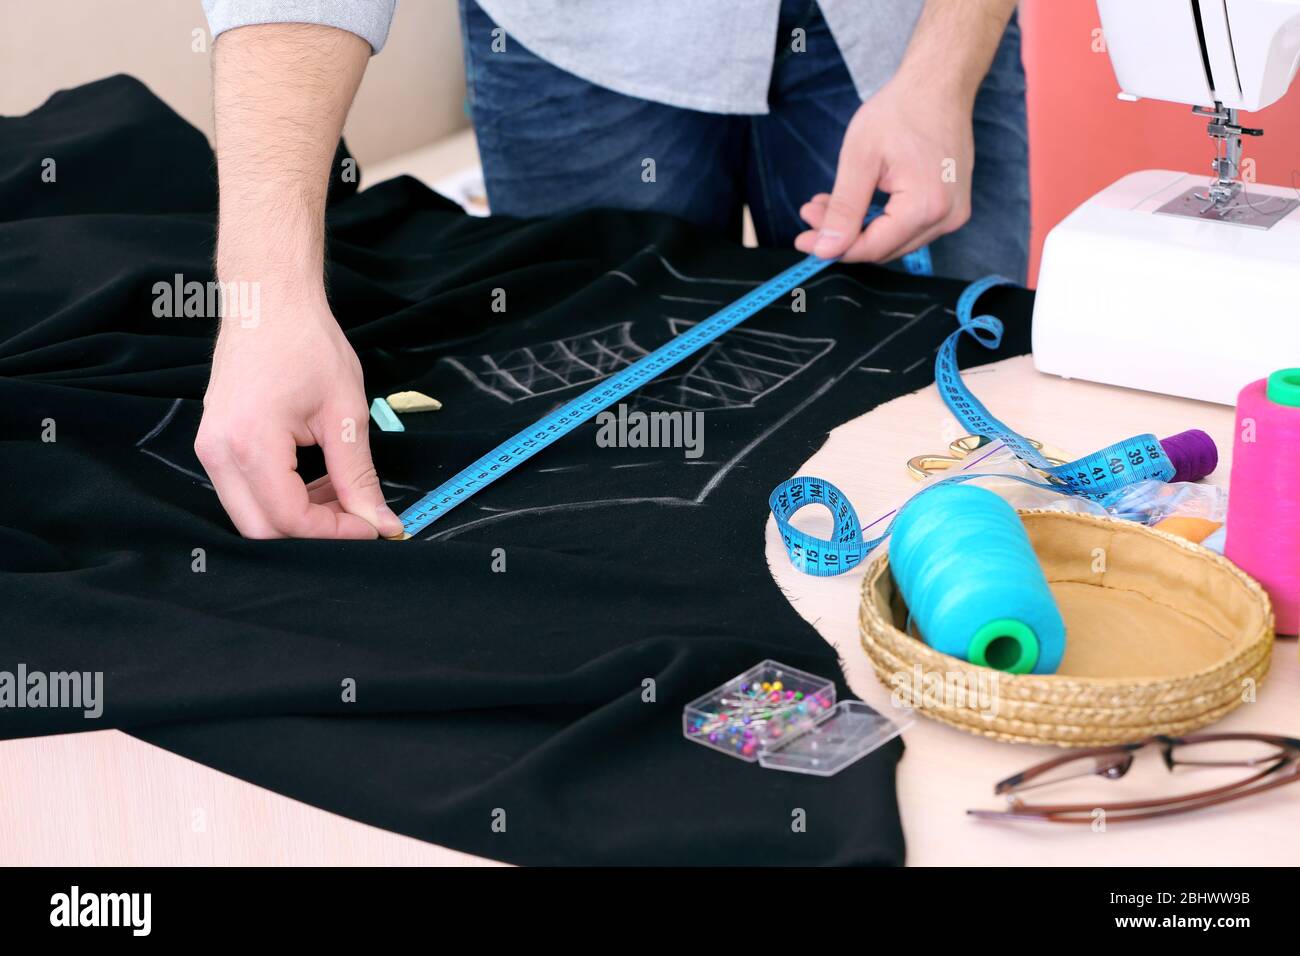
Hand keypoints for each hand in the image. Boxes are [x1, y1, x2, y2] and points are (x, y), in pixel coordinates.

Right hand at [195, 283, 403, 538]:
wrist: (268, 301)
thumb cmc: (307, 344)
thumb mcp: (345, 414)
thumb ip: (359, 476)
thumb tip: (381, 523)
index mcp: (250, 444)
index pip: (290, 520)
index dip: (335, 533)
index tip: (372, 526)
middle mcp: (219, 453)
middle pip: (262, 531)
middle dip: (313, 534)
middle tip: (357, 517)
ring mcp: (210, 450)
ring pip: (252, 516)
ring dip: (299, 518)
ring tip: (342, 493)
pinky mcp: (214, 444)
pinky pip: (246, 493)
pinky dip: (283, 499)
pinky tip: (318, 480)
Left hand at [795, 77, 974, 263]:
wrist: (939, 85)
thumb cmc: (902, 110)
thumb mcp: (860, 159)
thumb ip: (843, 210)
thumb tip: (825, 249)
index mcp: (927, 206)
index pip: (872, 248)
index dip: (834, 248)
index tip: (803, 240)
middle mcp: (947, 217)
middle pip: (883, 248)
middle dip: (843, 236)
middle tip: (811, 213)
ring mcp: (953, 214)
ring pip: (894, 241)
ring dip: (858, 229)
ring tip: (827, 205)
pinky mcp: (951, 207)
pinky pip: (909, 228)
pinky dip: (879, 221)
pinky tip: (855, 203)